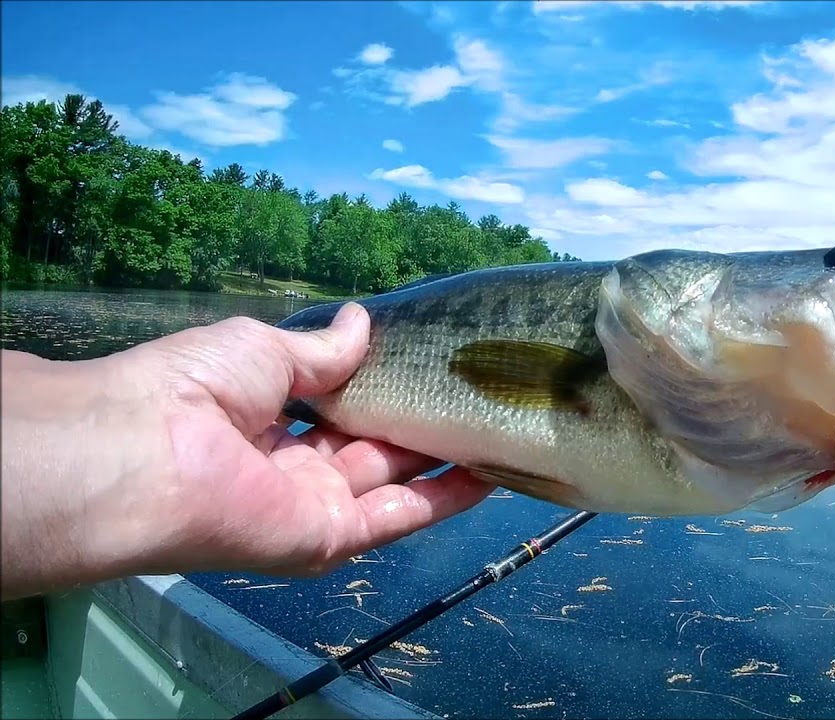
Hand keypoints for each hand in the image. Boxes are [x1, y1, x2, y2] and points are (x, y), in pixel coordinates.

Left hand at [0, 303, 493, 599]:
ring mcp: (315, 504)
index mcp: (269, 418)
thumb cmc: (195, 388)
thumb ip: (320, 351)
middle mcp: (295, 465)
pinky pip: (398, 517)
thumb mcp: (265, 349)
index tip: (433, 365)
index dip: (384, 388)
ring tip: (502, 429)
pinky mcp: (332, 536)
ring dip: (447, 460)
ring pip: (396, 482)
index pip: (340, 406)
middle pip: (374, 445)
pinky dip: (444, 499)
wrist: (150, 454)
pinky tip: (489, 473)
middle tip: (480, 393)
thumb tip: (361, 321)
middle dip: (424, 422)